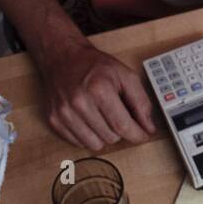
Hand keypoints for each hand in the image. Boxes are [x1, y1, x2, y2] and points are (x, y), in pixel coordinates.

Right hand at [37, 35, 154, 149]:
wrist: (63, 58)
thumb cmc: (95, 66)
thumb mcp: (125, 75)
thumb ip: (141, 101)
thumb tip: (148, 127)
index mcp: (99, 90)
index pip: (122, 126)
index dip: (137, 135)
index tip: (143, 135)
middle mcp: (79, 103)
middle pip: (111, 137)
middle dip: (120, 130)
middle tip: (117, 114)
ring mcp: (63, 113)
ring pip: (95, 145)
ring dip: (103, 135)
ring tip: (102, 117)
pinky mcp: (54, 121)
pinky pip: (78, 144)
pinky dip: (88, 136)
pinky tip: (88, 119)